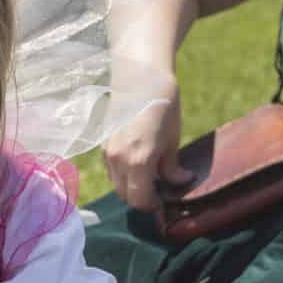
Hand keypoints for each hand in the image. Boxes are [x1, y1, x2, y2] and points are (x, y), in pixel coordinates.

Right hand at [102, 78, 190, 211]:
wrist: (140, 76)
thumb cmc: (164, 106)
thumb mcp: (173, 139)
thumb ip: (172, 167)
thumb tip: (180, 182)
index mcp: (138, 160)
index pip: (140, 200)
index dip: (153, 206)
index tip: (165, 202)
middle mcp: (118, 160)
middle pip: (126, 196)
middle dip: (142, 199)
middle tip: (159, 193)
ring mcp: (107, 152)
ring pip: (116, 185)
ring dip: (131, 188)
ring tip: (150, 178)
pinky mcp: (103, 144)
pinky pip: (112, 171)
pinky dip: (124, 175)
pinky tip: (138, 165)